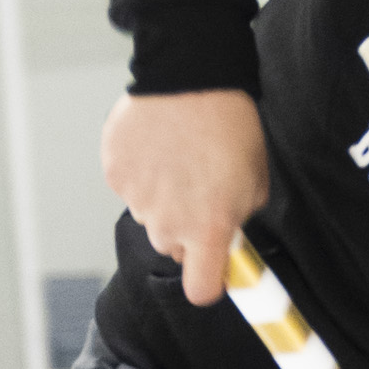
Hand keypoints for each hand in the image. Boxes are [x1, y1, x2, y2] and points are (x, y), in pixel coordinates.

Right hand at [100, 90, 269, 305]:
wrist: (190, 79)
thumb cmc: (231, 131)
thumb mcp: (254, 184)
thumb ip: (236, 220)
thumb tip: (226, 235)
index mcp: (207, 230)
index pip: (201, 289)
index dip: (209, 282)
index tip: (215, 271)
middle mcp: (166, 223)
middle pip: (172, 247)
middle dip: (187, 230)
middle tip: (201, 192)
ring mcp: (136, 198)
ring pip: (149, 215)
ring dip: (162, 199)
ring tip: (179, 160)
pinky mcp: (114, 172)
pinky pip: (129, 187)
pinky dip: (141, 173)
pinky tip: (158, 147)